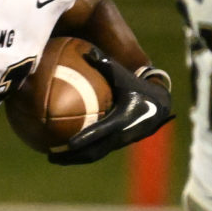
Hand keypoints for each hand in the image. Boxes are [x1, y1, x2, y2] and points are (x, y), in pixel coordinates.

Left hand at [47, 54, 174, 165]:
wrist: (159, 104)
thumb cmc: (137, 85)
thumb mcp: (123, 75)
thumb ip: (105, 64)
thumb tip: (86, 51)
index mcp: (123, 119)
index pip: (100, 132)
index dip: (84, 140)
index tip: (68, 144)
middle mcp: (122, 134)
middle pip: (95, 151)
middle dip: (73, 156)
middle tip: (51, 155)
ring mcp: (121, 142)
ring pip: (96, 155)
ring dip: (75, 159)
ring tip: (53, 158)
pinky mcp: (119, 144)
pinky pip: (99, 151)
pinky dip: (82, 154)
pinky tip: (65, 152)